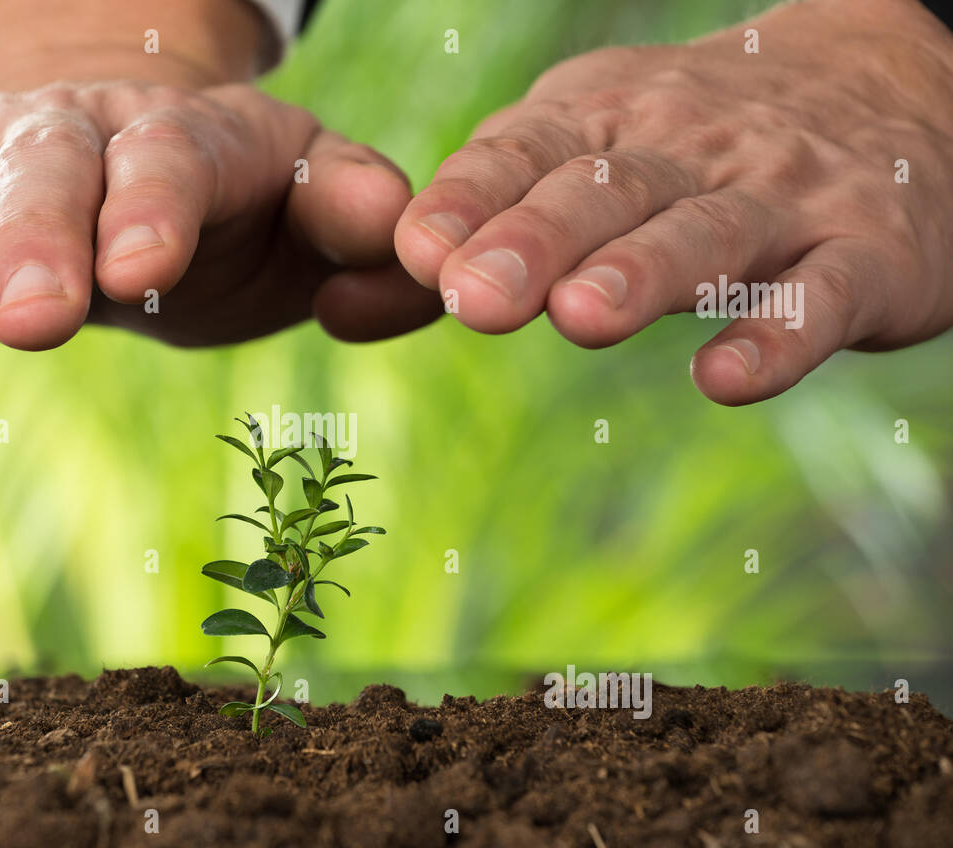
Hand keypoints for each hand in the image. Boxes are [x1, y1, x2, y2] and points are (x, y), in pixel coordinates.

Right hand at [0, 0, 435, 378]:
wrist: (128, 155)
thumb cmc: (239, 201)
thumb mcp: (314, 198)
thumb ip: (363, 217)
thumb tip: (411, 243)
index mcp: (192, 134)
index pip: (172, 158)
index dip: (152, 209)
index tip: (138, 276)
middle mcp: (83, 131)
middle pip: (51, 170)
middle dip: (36, 242)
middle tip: (26, 323)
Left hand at [393, 0, 952, 403]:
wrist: (899, 92)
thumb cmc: (697, 153)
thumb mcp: (583, 163)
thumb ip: (472, 232)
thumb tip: (330, 307)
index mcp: (610, 120)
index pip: (529, 152)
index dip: (471, 199)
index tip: (414, 251)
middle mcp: (692, 150)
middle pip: (606, 191)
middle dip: (536, 240)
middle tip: (473, 296)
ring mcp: (784, 198)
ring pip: (706, 233)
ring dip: (642, 274)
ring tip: (580, 318)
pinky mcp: (868, 254)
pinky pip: (823, 294)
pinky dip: (779, 334)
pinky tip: (726, 378)